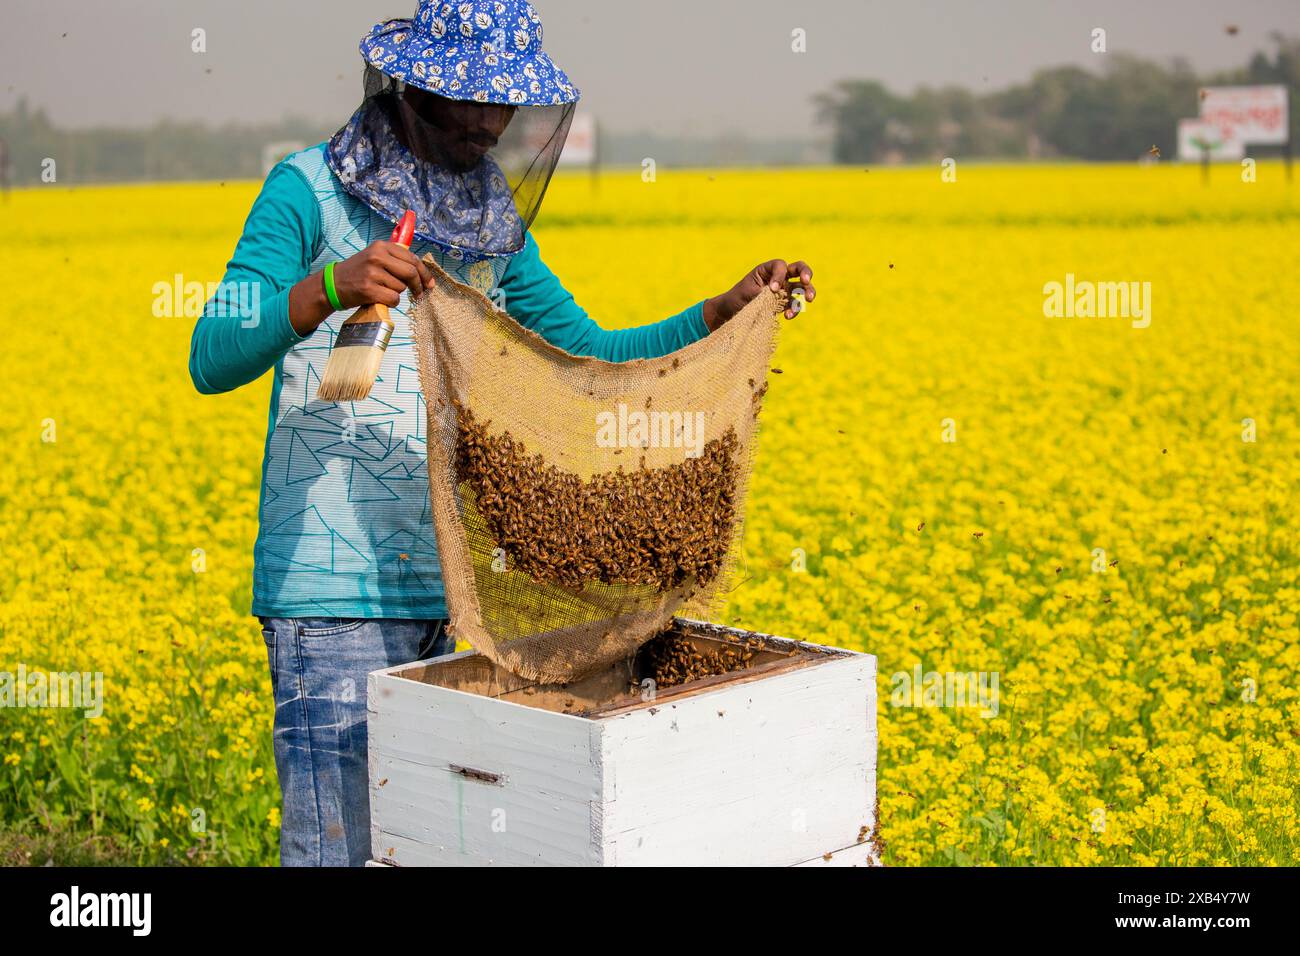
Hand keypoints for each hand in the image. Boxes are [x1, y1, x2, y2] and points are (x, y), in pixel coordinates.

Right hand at [288, 239, 433, 335]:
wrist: (332, 284)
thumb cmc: (358, 272)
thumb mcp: (374, 257)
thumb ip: (395, 259)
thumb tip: (422, 272)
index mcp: (381, 246)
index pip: (412, 258)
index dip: (424, 272)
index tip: (429, 283)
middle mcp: (377, 256)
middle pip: (410, 272)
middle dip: (419, 285)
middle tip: (420, 294)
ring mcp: (372, 273)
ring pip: (401, 287)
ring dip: (397, 293)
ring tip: (383, 291)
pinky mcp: (368, 289)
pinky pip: (393, 299)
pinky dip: (391, 302)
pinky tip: (380, 298)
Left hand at [702, 259, 814, 331]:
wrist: (733, 312)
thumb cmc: (739, 296)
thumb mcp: (749, 288)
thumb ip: (766, 288)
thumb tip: (781, 290)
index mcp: (768, 269)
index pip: (781, 265)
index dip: (779, 275)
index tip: (772, 289)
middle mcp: (779, 277)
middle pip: (799, 269)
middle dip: (806, 273)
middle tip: (806, 281)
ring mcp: (784, 290)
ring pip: (802, 287)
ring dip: (809, 291)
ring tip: (809, 299)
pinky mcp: (784, 304)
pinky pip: (795, 305)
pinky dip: (794, 310)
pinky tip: (788, 316)